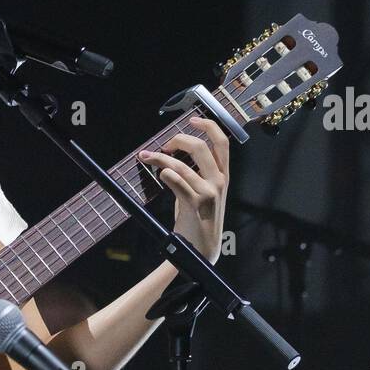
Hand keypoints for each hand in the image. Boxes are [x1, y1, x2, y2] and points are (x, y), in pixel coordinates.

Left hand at [137, 115, 229, 263]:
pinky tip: (159, 174)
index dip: (208, 126)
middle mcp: (219, 181)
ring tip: (146, 157)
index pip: (222, 142)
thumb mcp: (201, 193)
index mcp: (223, 176)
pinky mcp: (196, 203)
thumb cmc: (199, 221)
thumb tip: (171, 162)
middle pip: (201, 146)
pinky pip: (177, 181)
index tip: (192, 119)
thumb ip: (192, 175)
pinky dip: (165, 173)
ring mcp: (209, 192)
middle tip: (163, 144)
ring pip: (182, 164)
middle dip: (178, 139)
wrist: (202, 249)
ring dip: (160, 157)